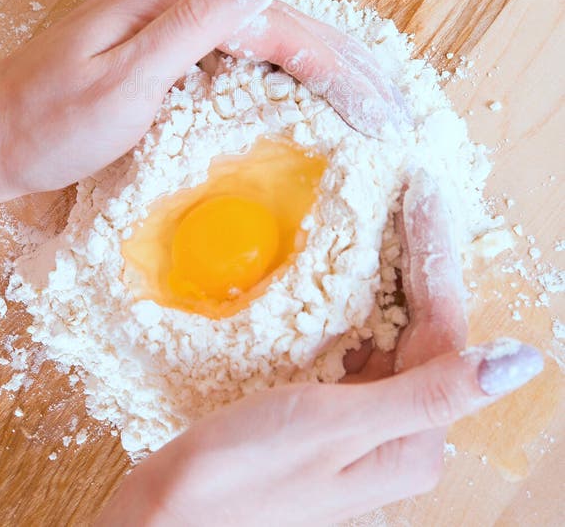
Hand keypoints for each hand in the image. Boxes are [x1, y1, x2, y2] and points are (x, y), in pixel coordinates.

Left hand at [0, 0, 404, 217]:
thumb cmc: (48, 123)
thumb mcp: (127, 77)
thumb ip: (202, 20)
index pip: (276, 27)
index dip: (336, 67)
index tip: (382, 108)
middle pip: (279, 22)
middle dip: (344, 62)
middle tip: (396, 104)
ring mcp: (164, 18)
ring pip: (264, 34)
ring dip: (322, 64)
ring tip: (372, 94)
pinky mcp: (158, 44)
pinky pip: (237, 52)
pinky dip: (283, 72)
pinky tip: (308, 87)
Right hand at [96, 179, 541, 526]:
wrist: (168, 516)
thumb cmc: (249, 472)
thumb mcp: (343, 425)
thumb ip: (432, 393)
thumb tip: (522, 363)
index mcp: (414, 441)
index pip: (442, 332)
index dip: (435, 261)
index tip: (425, 199)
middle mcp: (397, 432)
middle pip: (421, 328)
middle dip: (416, 262)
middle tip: (410, 195)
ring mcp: (359, 421)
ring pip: (388, 331)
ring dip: (386, 277)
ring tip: (384, 217)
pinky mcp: (324, 411)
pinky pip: (353, 344)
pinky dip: (350, 304)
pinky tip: (343, 271)